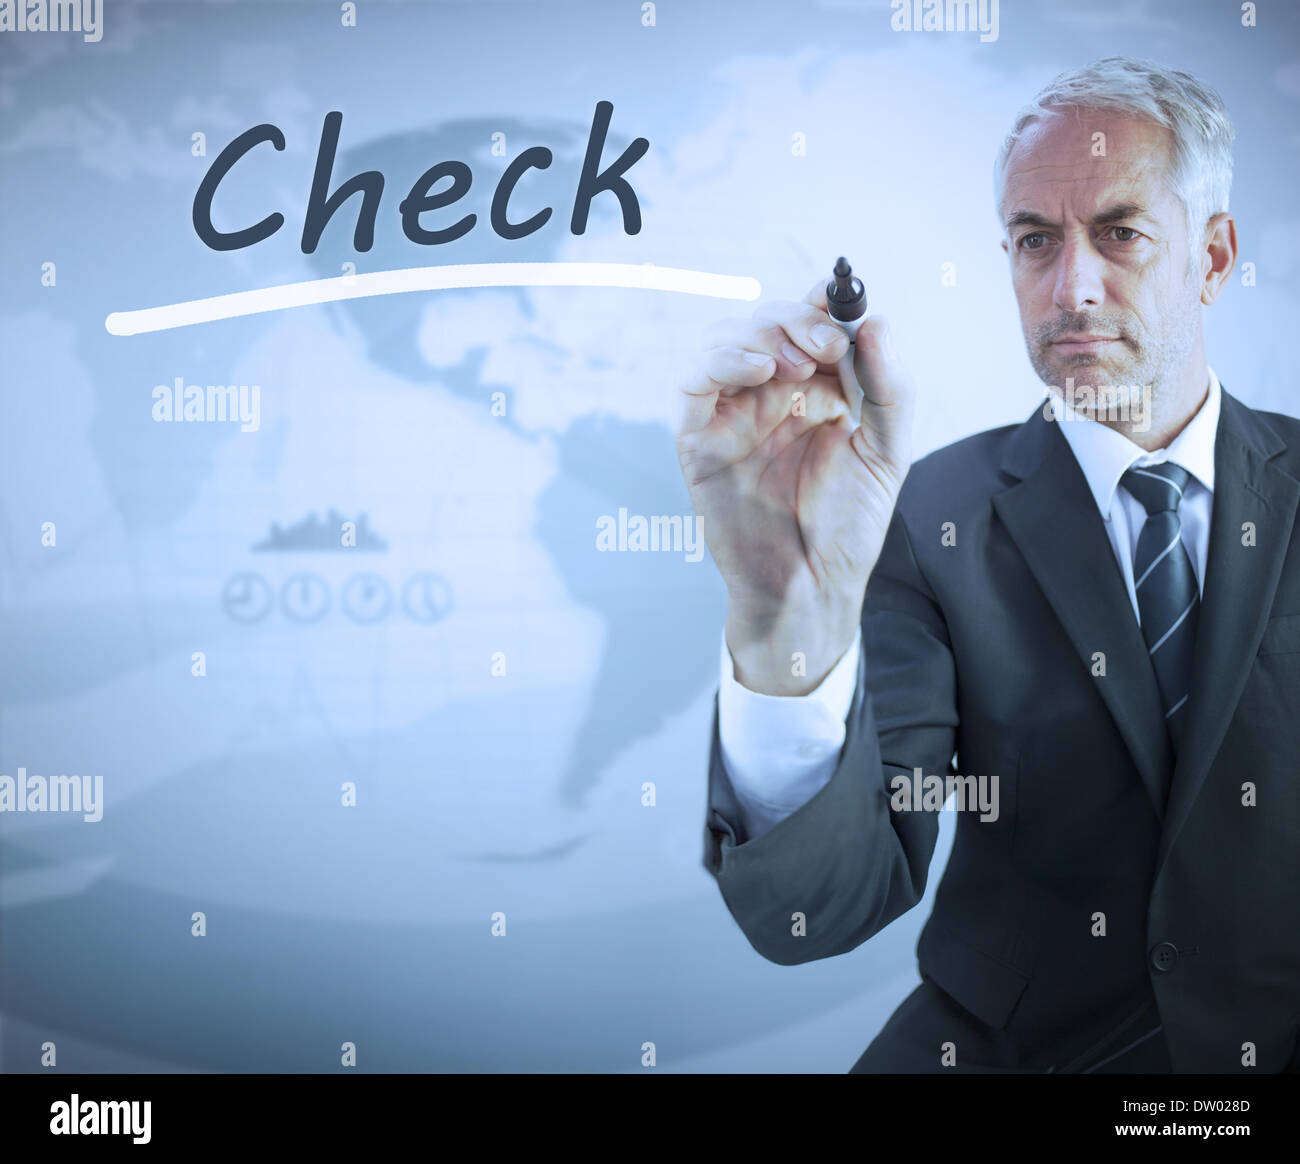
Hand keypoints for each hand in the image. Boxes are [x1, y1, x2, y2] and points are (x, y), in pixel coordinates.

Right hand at [675, 278, 914, 691]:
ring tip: (795, 364)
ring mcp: (732, 411)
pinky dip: (721, 361)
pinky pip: (694, 381)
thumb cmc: (847, 525)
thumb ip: (890, 387)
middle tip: (826, 346)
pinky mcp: (699, 437)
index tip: (848, 309)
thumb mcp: (888, 450)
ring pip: (726, 337)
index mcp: (817, 387)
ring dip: (761, 334)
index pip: (811, 319)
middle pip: (767, 318)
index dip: (825, 304)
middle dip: (797, 320)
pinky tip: (757, 371)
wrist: (813, 585)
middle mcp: (771, 391)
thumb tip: (876, 322)